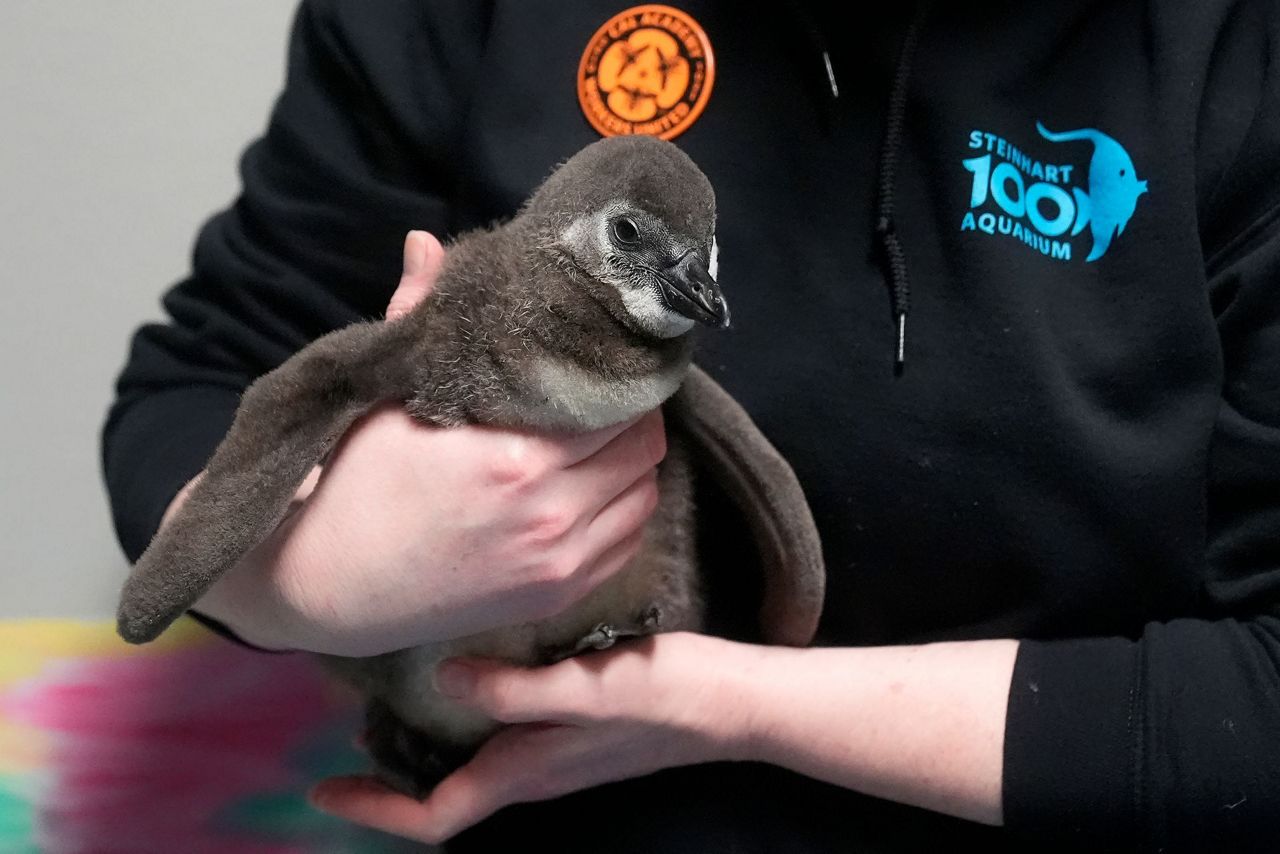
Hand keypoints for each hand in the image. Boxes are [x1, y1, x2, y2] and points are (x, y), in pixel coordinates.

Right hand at [187, 231, 666, 655]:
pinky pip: (628, 540)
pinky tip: (587, 489)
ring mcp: (560, 560)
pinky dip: (621, 509)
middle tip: (601, 395)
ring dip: (630, 462)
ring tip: (595, 441)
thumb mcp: (384, 398)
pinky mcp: (559, 594)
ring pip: (645, 490)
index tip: (600, 355)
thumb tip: (427, 242)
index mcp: (514, 456)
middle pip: (645, 442)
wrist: (329, 589)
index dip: (614, 370)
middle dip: (631, 412)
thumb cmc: (354, 486)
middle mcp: (550, 512)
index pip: (616, 398)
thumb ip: (418, 316)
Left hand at [308, 632, 757, 843]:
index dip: (374, 810)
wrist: (731, 701)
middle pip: (442, 794)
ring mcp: (553, 751)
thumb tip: (442, 682)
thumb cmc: (664, 696)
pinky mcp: (571, 726)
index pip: (434, 816)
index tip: (322, 791)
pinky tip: (467, 674)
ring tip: (387, 704)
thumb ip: (514, 690)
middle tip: (348, 735)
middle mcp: (532, 769)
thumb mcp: (585, 689)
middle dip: (389, 779)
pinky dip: (465, 718)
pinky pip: (498, 736)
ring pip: (468, 765)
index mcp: (525, 771)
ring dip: (422, 746)